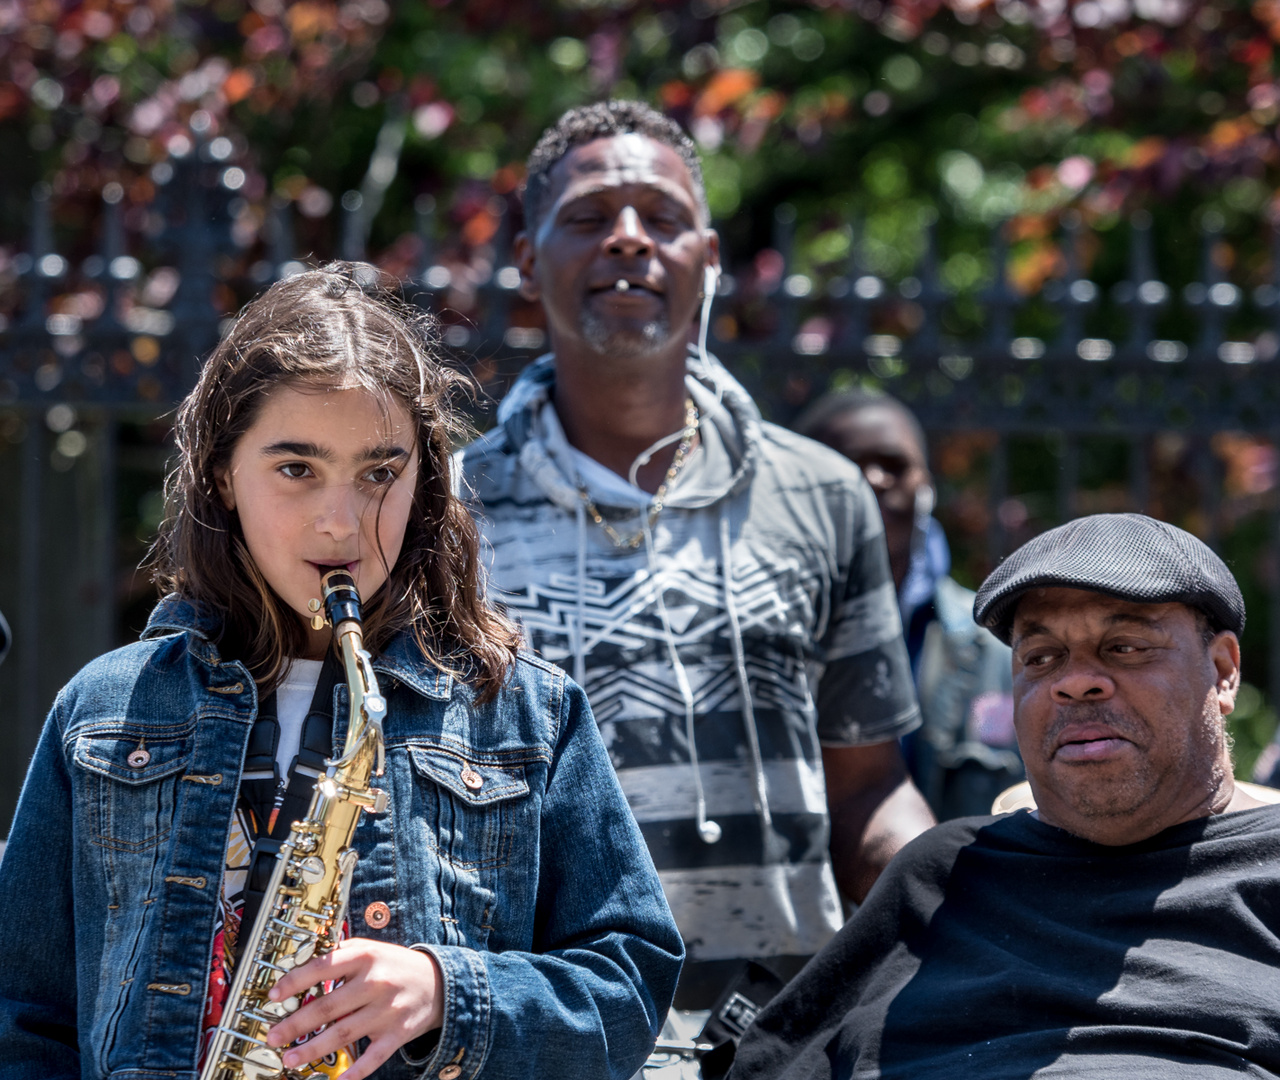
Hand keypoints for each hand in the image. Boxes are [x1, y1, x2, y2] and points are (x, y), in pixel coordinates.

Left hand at [264, 937, 443, 1079]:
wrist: (439, 982)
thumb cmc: (395, 965)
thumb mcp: (370, 949)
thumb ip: (340, 955)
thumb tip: (300, 971)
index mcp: (365, 957)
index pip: (322, 967)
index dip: (294, 982)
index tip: (273, 995)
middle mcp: (375, 983)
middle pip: (328, 1007)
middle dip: (295, 1024)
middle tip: (273, 1036)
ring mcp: (387, 1010)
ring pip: (343, 1033)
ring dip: (312, 1048)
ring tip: (289, 1058)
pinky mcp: (397, 1033)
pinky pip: (372, 1057)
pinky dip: (354, 1072)